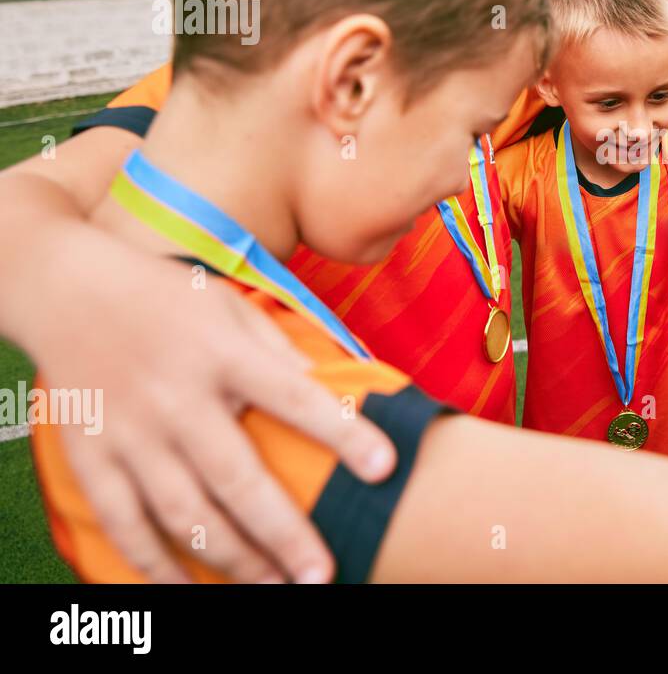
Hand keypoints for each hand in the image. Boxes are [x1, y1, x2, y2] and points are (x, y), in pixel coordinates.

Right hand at [34, 246, 396, 582]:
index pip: (295, 396)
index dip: (343, 434)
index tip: (385, 468)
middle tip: (322, 574)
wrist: (69, 291)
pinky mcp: (91, 458)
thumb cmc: (169, 300)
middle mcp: (177, 398)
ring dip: (233, 560)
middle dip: (283, 533)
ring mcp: (131, 433)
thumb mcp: (232, 307)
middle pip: (236, 478)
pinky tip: (190, 589)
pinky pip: (126, 524)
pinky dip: (156, 565)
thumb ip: (282, 352)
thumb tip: (338, 389)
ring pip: (184, 514)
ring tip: (274, 588)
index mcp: (223, 353)